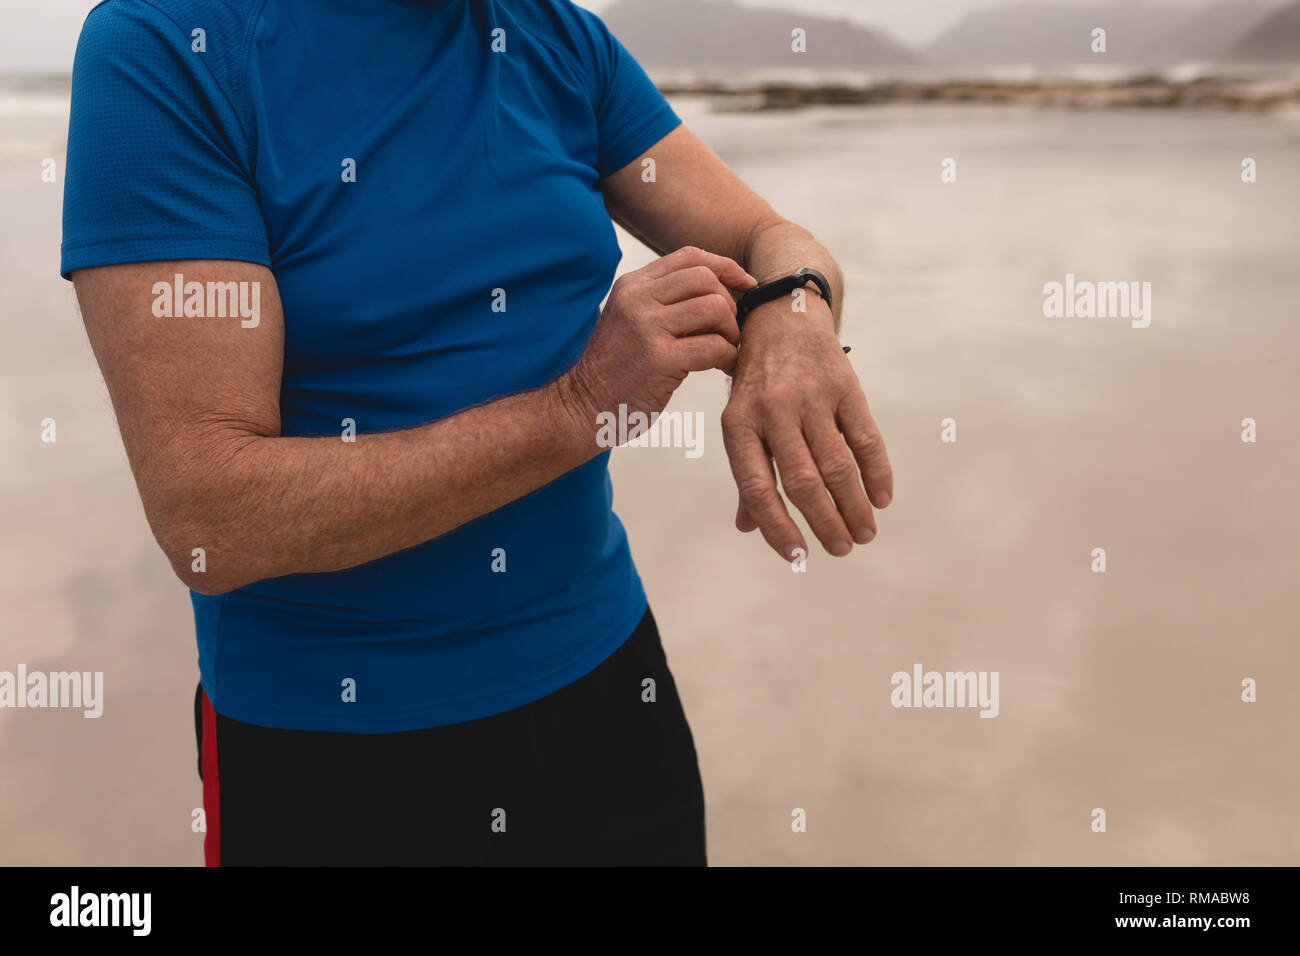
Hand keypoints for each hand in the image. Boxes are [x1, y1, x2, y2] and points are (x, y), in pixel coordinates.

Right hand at [562, 246, 756, 425]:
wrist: (583, 407)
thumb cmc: (616, 369)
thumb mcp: (631, 319)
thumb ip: (664, 301)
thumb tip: (720, 291)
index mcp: (633, 286)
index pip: (689, 257)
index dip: (725, 266)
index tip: (745, 283)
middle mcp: (637, 300)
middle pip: (705, 279)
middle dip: (729, 303)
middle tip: (728, 331)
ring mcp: (646, 328)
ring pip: (714, 309)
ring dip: (731, 331)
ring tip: (726, 349)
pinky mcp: (659, 360)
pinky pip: (714, 347)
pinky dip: (728, 356)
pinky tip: (723, 367)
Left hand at [721, 295, 891, 559]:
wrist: (782, 313)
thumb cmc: (756, 380)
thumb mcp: (740, 419)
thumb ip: (747, 473)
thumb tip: (749, 527)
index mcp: (738, 424)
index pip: (757, 488)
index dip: (777, 526)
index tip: (798, 556)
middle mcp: (772, 410)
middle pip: (803, 481)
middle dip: (826, 522)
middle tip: (844, 548)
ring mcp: (810, 396)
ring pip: (837, 464)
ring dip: (854, 506)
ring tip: (865, 533)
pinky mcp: (844, 384)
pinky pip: (865, 437)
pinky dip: (877, 472)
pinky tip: (882, 498)